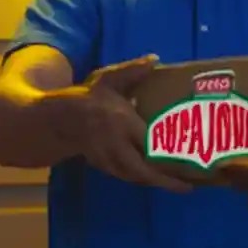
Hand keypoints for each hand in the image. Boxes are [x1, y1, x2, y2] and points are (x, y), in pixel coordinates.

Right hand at [45, 55, 191, 193]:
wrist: (60, 119)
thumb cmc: (89, 97)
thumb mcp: (110, 79)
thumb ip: (133, 71)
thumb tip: (155, 59)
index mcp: (122, 123)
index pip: (148, 142)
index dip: (167, 152)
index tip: (185, 156)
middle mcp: (117, 145)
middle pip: (143, 170)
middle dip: (165, 181)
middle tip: (187, 188)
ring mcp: (109, 159)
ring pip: (135, 177)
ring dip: (156, 183)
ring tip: (177, 185)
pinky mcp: (104, 167)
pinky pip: (127, 176)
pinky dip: (142, 179)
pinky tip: (155, 178)